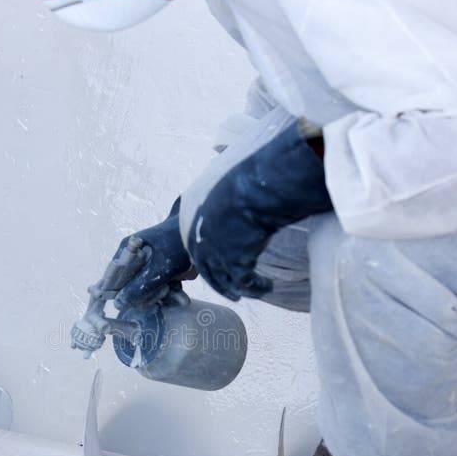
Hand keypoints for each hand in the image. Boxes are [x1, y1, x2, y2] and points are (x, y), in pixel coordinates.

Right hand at [115, 199, 193, 308]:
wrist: (207, 234)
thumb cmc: (181, 244)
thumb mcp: (160, 269)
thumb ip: (140, 287)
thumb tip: (118, 303)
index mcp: (128, 249)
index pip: (114, 276)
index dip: (120, 292)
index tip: (134, 301)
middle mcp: (136, 256)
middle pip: (132, 285)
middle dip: (150, 294)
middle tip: (164, 293)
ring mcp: (150, 263)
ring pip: (149, 288)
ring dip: (164, 296)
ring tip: (180, 297)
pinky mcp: (163, 269)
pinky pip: (162, 286)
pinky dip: (173, 293)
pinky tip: (183, 299)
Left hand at [186, 123, 331, 300]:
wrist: (254, 184)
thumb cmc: (243, 174)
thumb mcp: (221, 180)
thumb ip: (219, 187)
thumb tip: (224, 164)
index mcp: (188, 217)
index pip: (196, 243)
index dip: (210, 257)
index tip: (221, 266)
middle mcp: (196, 237)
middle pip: (208, 267)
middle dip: (222, 281)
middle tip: (234, 291)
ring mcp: (213, 253)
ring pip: (226, 281)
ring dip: (243, 288)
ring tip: (260, 288)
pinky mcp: (233, 263)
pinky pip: (246, 283)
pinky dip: (257, 287)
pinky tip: (268, 287)